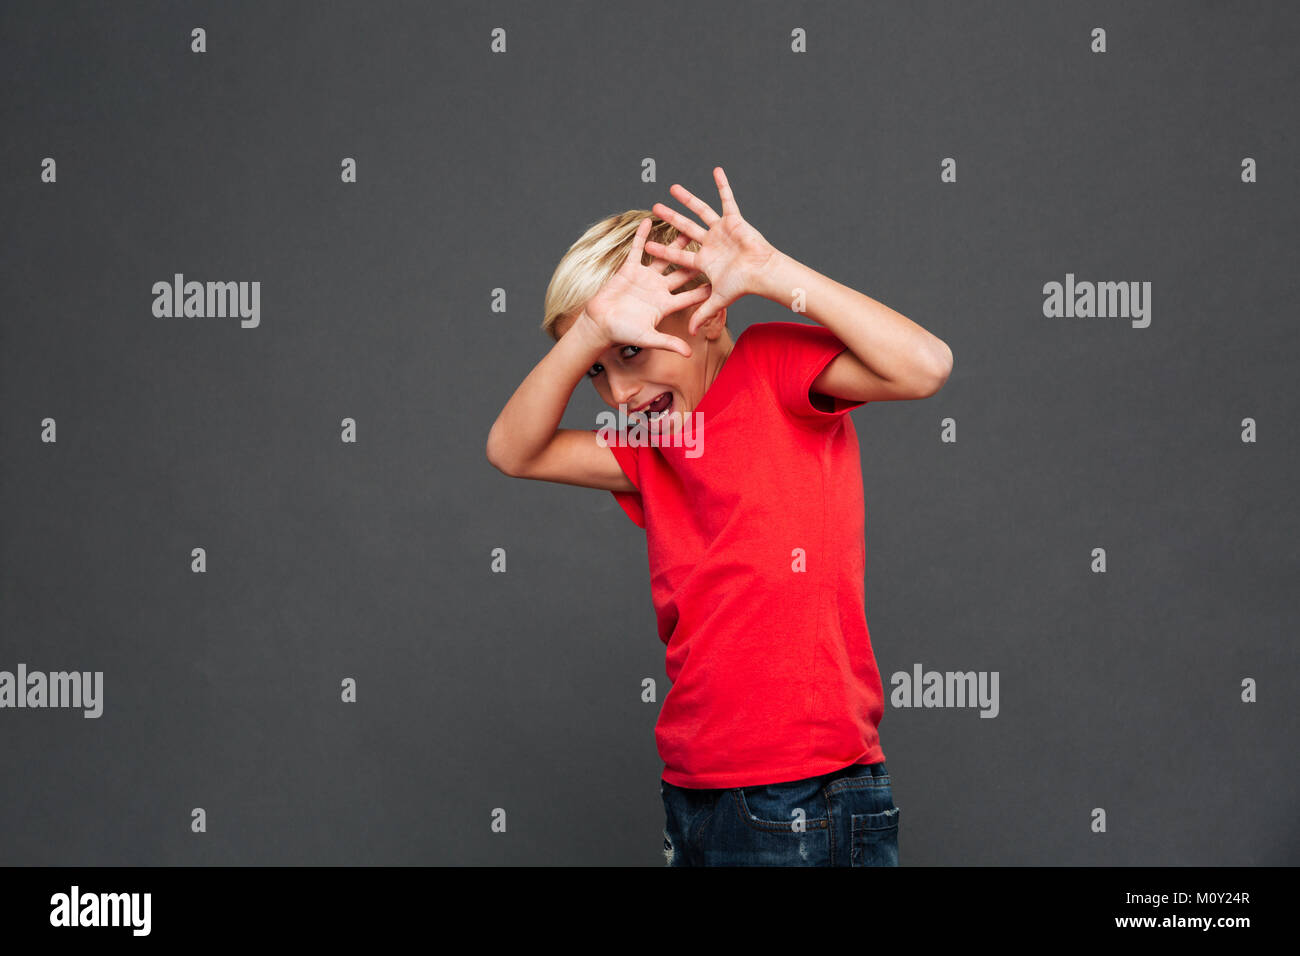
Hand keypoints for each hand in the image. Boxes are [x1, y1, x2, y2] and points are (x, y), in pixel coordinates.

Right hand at [582, 218, 713, 356]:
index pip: (690, 295)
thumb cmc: (623, 333)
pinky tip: (649, 221)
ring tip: (687, 227)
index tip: (722, 280)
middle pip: (682, 271)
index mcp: (666, 305)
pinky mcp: (629, 269)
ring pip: (663, 256)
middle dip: (696, 259)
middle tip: (713, 247)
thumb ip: (668, 343)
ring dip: (674, 243)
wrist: (599, 324)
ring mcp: (645, 277)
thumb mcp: (648, 338)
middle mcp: (659, 288)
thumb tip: (689, 353)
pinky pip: (637, 249)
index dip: (705, 289)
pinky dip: (642, 236)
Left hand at [644, 166, 780, 334]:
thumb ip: (704, 312)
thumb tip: (692, 332)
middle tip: (654, 209)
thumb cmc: (744, 285)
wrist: (763, 273)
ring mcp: (721, 230)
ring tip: (672, 188)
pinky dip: (723, 184)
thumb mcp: (718, 299)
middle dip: (670, 219)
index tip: (647, 245)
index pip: (678, 255)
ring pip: (700, 211)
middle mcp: (710, 243)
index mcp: (704, 260)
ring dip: (687, 199)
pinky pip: (727, 198)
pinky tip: (715, 170)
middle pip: (685, 229)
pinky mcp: (734, 220)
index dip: (663, 250)